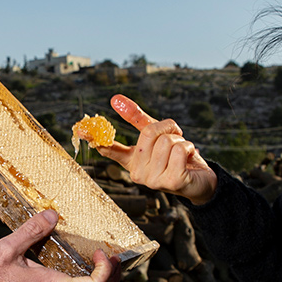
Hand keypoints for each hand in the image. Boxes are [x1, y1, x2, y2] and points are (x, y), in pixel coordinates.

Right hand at [96, 95, 216, 204]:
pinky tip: (188, 158)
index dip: (95, 137)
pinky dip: (188, 147)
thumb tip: (115, 99)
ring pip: (166, 141)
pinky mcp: (172, 182)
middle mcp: (137, 174)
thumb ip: (136, 118)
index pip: (110, 148)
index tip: (80, 128)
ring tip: (181, 152)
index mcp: (131, 161)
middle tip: (175, 135)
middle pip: (148, 133)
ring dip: (180, 140)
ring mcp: (153, 181)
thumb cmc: (177, 156)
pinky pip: (178, 150)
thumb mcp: (157, 133)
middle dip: (168, 128)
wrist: (201, 179)